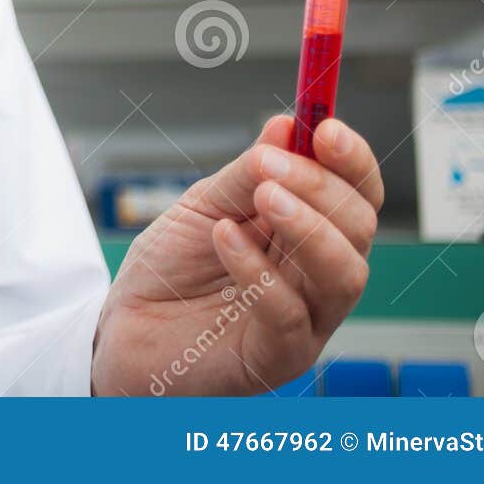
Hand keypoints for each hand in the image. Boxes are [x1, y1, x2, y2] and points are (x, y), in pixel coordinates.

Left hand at [90, 115, 383, 395]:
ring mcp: (306, 320)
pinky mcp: (278, 358)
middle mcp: (318, 276)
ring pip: (344, 274)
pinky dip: (259, 271)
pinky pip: (290, 314)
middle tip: (270, 166)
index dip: (351, 160)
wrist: (124, 329)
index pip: (356, 194)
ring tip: (265, 196)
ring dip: (308, 228)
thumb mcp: (204, 206)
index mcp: (309, 233)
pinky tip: (225, 238)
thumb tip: (287, 125)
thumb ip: (246, 173)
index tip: (326, 127)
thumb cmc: (169, 270)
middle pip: (358, 227)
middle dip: (321, 187)